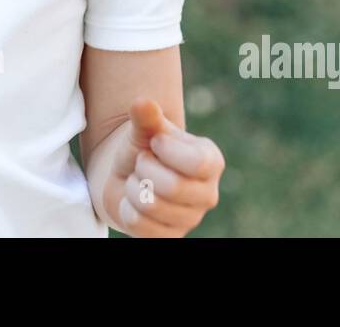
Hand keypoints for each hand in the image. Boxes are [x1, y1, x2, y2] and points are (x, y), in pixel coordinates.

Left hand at [107, 98, 223, 237]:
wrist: (128, 175)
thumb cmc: (145, 148)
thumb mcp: (145, 129)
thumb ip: (146, 116)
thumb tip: (143, 102)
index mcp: (211, 161)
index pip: (197, 163)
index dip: (167, 150)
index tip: (155, 142)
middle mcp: (208, 194)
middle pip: (174, 188)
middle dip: (145, 169)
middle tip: (142, 163)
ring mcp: (190, 219)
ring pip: (151, 207)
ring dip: (133, 188)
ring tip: (138, 181)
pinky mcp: (170, 238)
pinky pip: (141, 227)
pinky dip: (127, 209)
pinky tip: (134, 202)